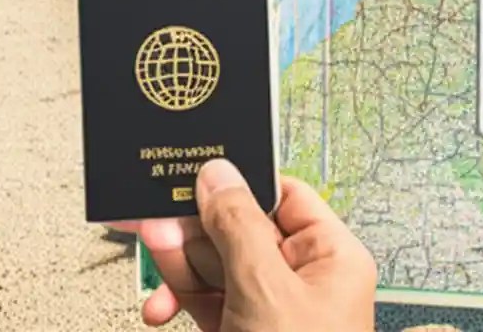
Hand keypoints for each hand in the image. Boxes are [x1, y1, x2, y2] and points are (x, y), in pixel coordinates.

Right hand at [118, 159, 376, 331]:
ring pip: (215, 267)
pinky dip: (177, 300)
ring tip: (151, 253)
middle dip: (195, 227)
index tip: (195, 172)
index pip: (286, 198)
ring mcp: (269, 311)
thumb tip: (219, 174)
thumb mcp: (265, 290)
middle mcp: (304, 280)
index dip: (241, 183)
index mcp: (332, 257)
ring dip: (178, 263)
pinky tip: (157, 308)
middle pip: (241, 230)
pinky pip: (205, 303)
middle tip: (151, 215)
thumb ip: (238, 228)